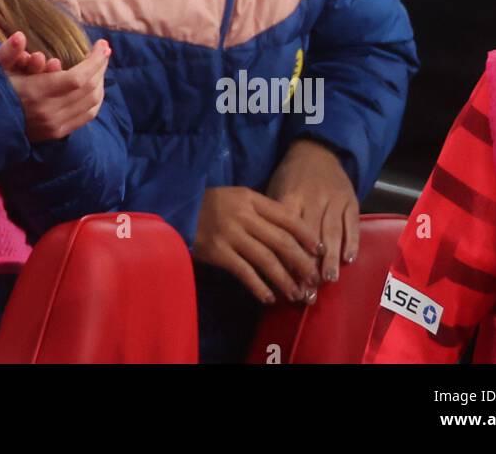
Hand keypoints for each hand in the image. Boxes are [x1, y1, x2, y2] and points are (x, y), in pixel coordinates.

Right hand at [0, 31, 110, 142]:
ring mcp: (55, 126)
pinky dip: (95, 99)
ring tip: (99, 66)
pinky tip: (93, 85)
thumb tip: (20, 36)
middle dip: (100, 67)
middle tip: (103, 51)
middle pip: (89, 90)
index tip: (101, 45)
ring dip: (100, 82)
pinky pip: (86, 116)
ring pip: (92, 104)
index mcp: (36, 93)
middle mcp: (50, 112)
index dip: (94, 61)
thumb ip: (8, 52)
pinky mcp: (58, 133)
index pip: (78, 78)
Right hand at [192, 186, 321, 304]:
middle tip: (313, 280)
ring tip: (296, 293)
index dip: (306, 235)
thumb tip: (292, 233)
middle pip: (281, 241)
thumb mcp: (237, 198)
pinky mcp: (217, 252)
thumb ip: (260, 210)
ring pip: (266, 260)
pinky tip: (269, 297)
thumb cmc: (210, 205)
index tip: (319, 250)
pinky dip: (259, 287)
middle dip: (301, 263)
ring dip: (284, 279)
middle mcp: (242, 215)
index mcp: (250, 198)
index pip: (286, 217)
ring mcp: (229, 233)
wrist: (176, 210)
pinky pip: (245, 272)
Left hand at [265, 139, 359, 286]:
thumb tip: (265, 251)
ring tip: (328, 279)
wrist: (317, 150)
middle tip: (309, 290)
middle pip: (310, 236)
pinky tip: (348, 259)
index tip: (287, 279)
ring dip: (330, 258)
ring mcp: (333, 200)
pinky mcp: (350, 200)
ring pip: (332, 232)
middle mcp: (312, 199)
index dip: (287, 255)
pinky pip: (351, 224)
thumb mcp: (274, 189)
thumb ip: (273, 217)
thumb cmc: (290, 175)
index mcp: (289, 196)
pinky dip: (351, 242)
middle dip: (310, 264)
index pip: (287, 231)